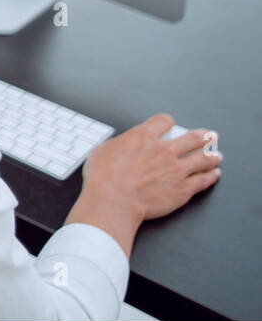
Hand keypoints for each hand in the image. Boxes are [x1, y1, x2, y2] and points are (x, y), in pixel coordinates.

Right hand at [66, 114, 220, 255]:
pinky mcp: (183, 188)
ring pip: (203, 158)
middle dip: (203, 136)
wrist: (114, 200)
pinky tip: (214, 175)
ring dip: (212, 156)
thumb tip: (119, 149)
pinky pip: (203, 180)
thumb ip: (118, 147)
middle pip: (192, 138)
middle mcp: (164, 150)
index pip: (163, 121)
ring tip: (217, 156)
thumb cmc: (103, 178)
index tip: (170, 124)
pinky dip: (211, 176)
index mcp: (143, 137)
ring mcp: (177, 169)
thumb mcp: (102, 152)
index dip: (167, 121)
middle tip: (209, 136)